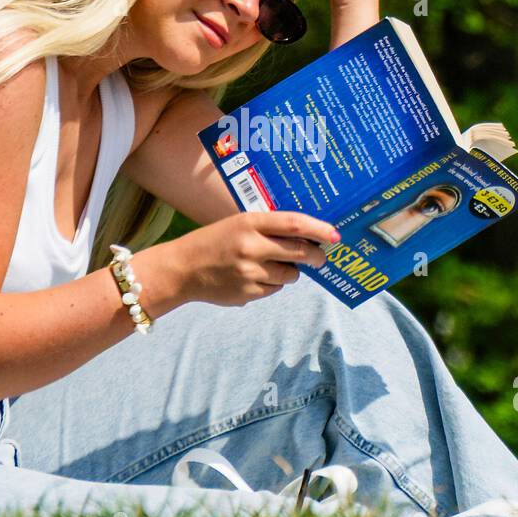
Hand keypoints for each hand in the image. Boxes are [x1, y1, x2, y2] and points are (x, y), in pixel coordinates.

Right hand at [170, 211, 338, 306]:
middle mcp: (251, 247)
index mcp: (249, 223)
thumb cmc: (214, 242)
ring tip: (272, 265)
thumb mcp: (238, 224)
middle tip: (320, 257)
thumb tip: (308, 236)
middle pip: (300, 252)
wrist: (182, 269)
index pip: (294, 223)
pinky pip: (274, 289)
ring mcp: (250, 273)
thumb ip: (269, 228)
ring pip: (290, 275)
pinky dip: (272, 284)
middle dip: (316, 256)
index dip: (319, 229)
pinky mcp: (248, 293)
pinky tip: (254, 277)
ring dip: (290, 272)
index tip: (335, 235)